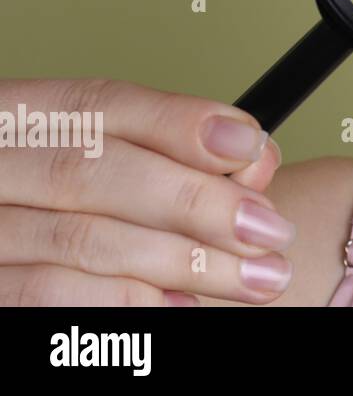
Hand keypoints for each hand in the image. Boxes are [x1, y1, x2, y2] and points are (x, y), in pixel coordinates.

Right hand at [0, 78, 293, 304]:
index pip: (99, 104)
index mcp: (15, 117)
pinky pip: (50, 296)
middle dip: (197, 201)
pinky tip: (183, 304)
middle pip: (94, 172)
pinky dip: (128, 302)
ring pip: (83, 240)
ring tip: (253, 278)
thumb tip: (252, 158)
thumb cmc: (66, 208)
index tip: (252, 147)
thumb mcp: (107, 163)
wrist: (16, 257)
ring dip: (183, 261)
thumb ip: (171, 152)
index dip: (180, 124)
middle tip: (271, 230)